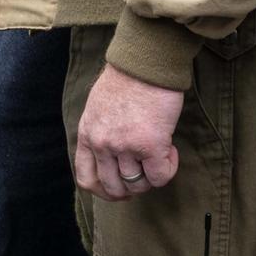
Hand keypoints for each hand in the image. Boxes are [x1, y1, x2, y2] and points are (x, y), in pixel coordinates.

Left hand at [74, 63, 183, 200]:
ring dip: (152, 176)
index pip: (86, 178)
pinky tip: (170, 149)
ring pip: (138, 184)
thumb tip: (113, 158)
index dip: (104, 191)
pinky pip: (160, 176)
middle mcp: (102, 143)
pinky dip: (168, 168)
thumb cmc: (126, 80)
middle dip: (132, 188)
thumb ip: (101, 132)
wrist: (145, 63)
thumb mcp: (98, 108)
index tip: (121, 187)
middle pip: (113, 187)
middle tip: (146, 173)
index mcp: (87, 134)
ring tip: (159, 154)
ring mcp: (124, 146)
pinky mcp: (150, 145)